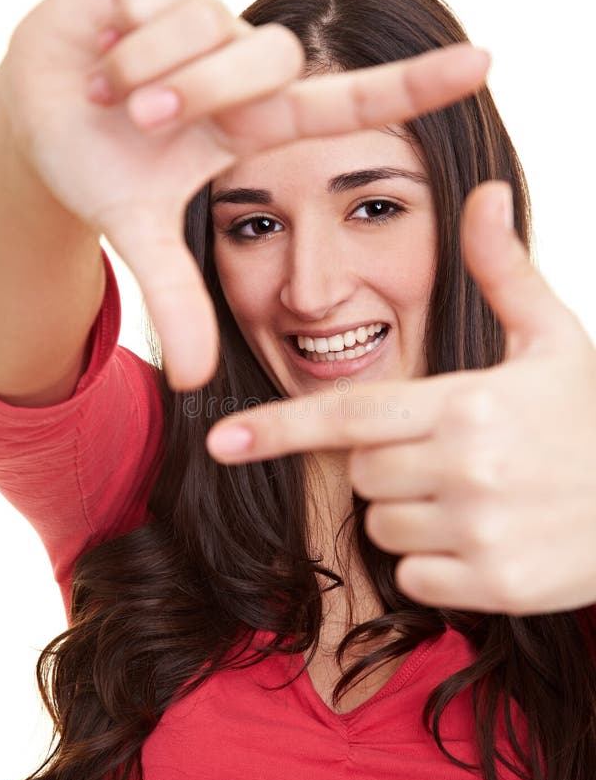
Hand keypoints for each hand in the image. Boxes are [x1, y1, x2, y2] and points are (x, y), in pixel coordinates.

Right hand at [0, 0, 489, 390]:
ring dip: (149, 70)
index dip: (415, 86)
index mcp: (255, 128)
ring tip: (113, 95)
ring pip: (212, 26)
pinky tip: (104, 50)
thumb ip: (177, 299)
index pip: (350, 103)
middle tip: (140, 122)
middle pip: (268, 59)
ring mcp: (207, 23)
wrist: (38, 120)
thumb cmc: (101, 170)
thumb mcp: (140, 237)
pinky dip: (123, 31)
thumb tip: (195, 383)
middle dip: (197, 92)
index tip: (484, 65)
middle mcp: (244, 73)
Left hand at [206, 181, 595, 615]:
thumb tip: (481, 194)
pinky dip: (438, 563)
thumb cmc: (592, 417)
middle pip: (361, 474)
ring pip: (382, 528)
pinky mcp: (494, 585)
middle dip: (389, 465)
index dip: (278, 427)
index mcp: (468, 403)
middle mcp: (466, 467)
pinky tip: (489, 540)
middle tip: (454, 457)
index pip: (349, 416)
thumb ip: (502, 271)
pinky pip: (414, 577)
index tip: (221, 443)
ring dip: (412, 515)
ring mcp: (479, 531)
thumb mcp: (555, 338)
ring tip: (479, 497)